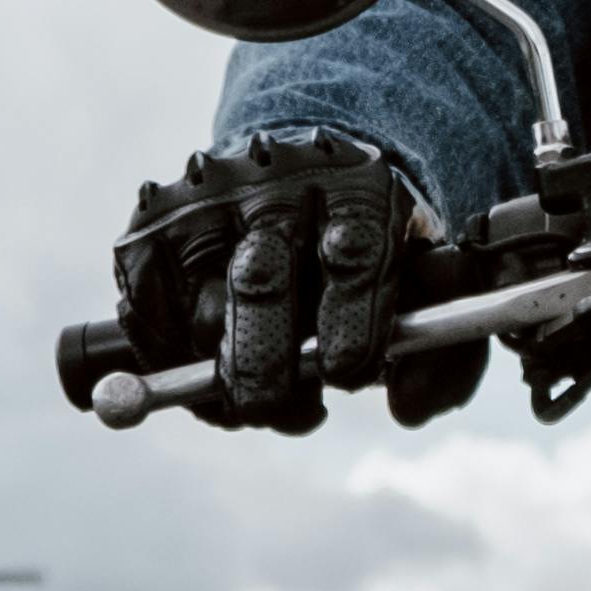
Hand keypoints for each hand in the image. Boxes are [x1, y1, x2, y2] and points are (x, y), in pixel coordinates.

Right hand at [111, 141, 475, 430]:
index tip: (346, 377)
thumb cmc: (367, 257)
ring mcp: (204, 201)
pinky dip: (175, 360)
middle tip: (275, 411)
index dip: (350, 324)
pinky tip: (214, 360)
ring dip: (225, 374)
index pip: (355, 255)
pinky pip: (147, 316)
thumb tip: (407, 411)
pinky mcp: (150, 226)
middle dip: (266, 366)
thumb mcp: (425, 296)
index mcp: (360, 186)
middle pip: (261, 282)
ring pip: (202, 312)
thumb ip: (443, 359)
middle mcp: (276, 180)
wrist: (294, 179)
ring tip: (259, 392)